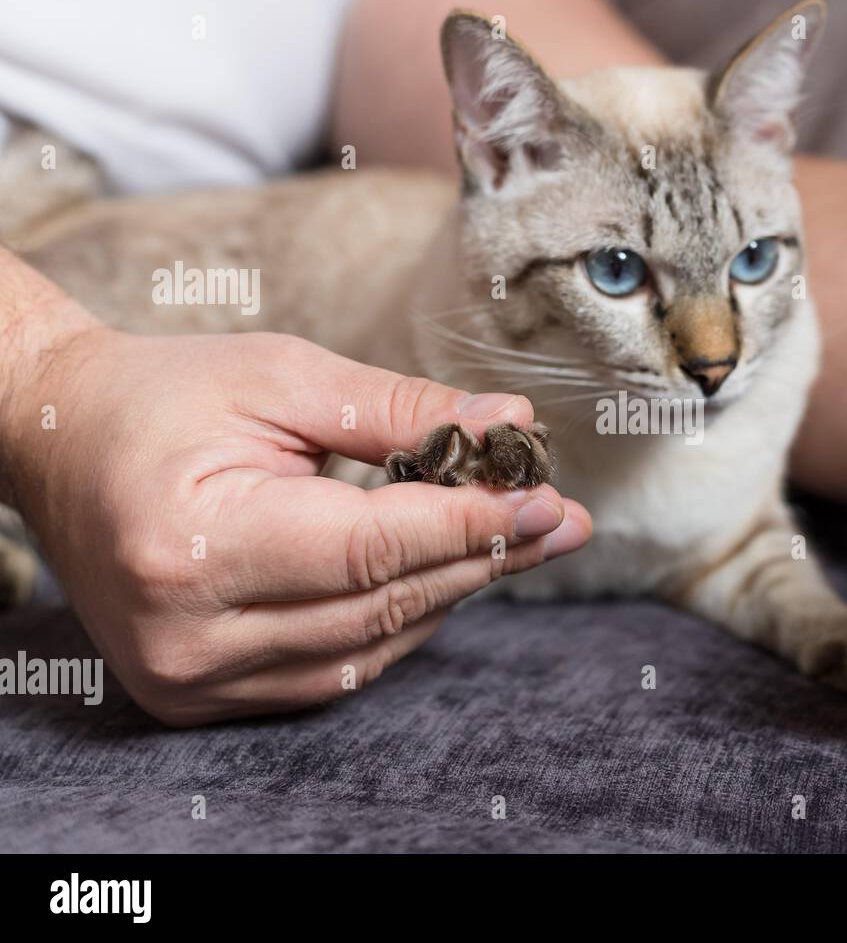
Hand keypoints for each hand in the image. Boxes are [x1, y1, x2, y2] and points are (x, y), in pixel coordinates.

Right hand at [5, 324, 589, 725]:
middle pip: (380, 603)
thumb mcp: (281, 377)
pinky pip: (336, 673)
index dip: (471, 525)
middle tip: (559, 521)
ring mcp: (191, 678)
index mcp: (191, 544)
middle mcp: (188, 633)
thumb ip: (397, 410)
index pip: (370, 548)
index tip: (549, 501)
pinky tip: (436, 576)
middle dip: (481, 556)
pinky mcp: (200, 697)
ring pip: (369, 648)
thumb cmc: (165, 397)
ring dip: (449, 592)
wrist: (59, 446)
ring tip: (508, 538)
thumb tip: (507, 426)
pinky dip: (397, 624)